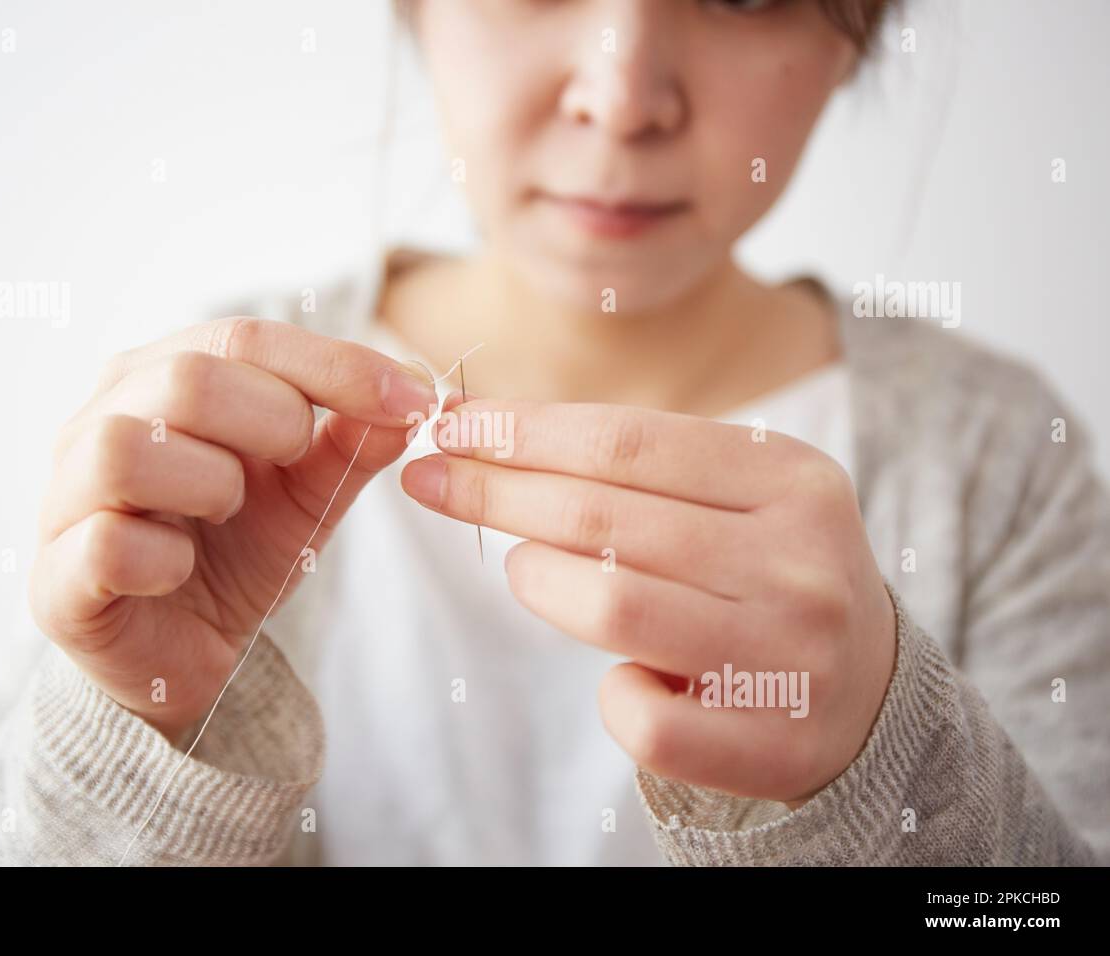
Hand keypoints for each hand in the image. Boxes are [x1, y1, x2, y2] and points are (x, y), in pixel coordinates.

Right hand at [30, 317, 435, 743]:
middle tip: (299, 460)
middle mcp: (100, 420)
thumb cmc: (235, 551)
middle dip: (274, 418)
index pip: (244, 337)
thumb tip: (416, 399)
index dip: (336, 365)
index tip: (414, 399)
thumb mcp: (308, 492)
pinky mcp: (57, 579)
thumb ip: (352, 443)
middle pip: (185, 378)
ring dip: (210, 481)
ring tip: (229, 509)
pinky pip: (106, 543)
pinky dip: (164, 555)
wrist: (182, 653)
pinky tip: (184, 567)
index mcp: (159, 379)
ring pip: (125, 448)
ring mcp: (67, 498)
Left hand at [402, 395, 895, 805]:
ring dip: (537, 580)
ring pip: (610, 607)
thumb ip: (635, 465)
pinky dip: (608, 693)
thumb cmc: (767, 576)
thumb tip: (485, 430)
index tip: (453, 427)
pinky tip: (618, 673)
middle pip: (603, 519)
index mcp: (793, 481)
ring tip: (520, 567)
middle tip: (431, 481)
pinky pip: (639, 718)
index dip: (524, 432)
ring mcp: (789, 660)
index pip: (626, 441)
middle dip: (497, 492)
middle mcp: (799, 564)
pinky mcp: (770, 747)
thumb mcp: (736, 498)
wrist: (869, 694)